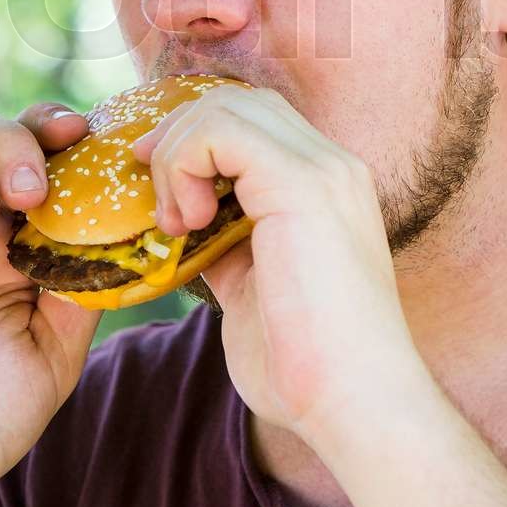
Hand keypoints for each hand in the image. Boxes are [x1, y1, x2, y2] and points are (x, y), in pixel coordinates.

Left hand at [131, 85, 427, 441]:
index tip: (163, 194)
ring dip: (177, 155)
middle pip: (240, 102)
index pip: (256, 122)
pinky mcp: (302, 184)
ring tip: (175, 221)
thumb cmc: (306, 368)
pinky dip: (183, 163)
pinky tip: (187, 221)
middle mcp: (332, 167)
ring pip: (226, 108)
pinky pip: (220, 131)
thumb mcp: (251, 290)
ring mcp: (323, 170)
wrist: (354, 403)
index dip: (198, 141)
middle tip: (153, 195)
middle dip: (180, 137)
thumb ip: (227, 248)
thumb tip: (187, 230)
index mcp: (326, 188)